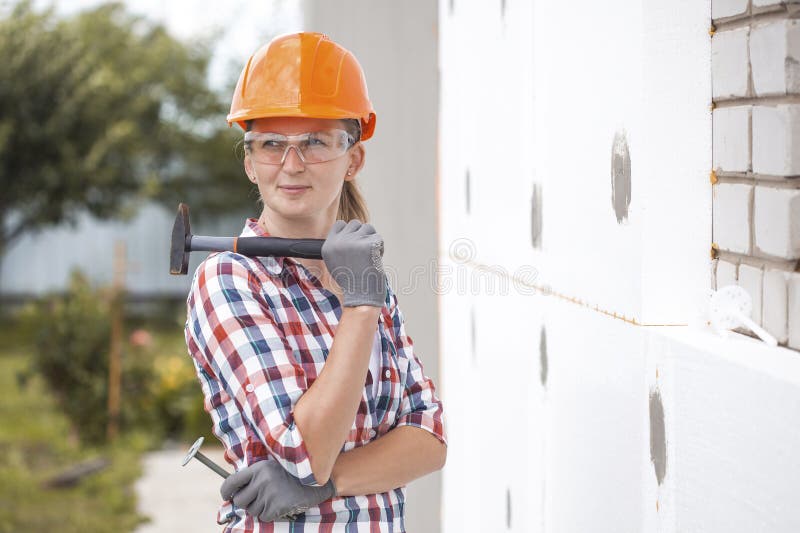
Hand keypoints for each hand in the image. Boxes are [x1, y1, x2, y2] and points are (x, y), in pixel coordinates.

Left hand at [220, 459, 335, 521]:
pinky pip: (265, 517)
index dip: (226, 492)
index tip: (227, 497)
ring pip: (252, 511)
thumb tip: (236, 492)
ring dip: (261, 509)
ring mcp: (269, 493)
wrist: (316, 480)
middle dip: (247, 503)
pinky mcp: (277, 506)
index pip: (232, 481)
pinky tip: (281, 505)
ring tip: (275, 499)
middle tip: (258, 500)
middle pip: (240, 501)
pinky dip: (271, 514)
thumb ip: (255, 476)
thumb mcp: (273, 468)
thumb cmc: (293, 474)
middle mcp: (262, 480)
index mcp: (259, 468)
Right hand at [321, 219, 385, 307]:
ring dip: (372, 240)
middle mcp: (339, 242)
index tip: (355, 244)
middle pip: (355, 224)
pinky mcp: (368, 244)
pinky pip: (378, 238)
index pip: (340, 224)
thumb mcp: (336, 263)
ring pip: (368, 228)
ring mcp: (354, 242)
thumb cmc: (352, 282)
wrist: (361, 296)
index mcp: (328, 246)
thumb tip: (351, 230)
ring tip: (370, 256)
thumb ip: (340, 245)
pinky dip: (380, 248)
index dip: (350, 232)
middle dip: (362, 235)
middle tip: (364, 251)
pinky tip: (375, 260)